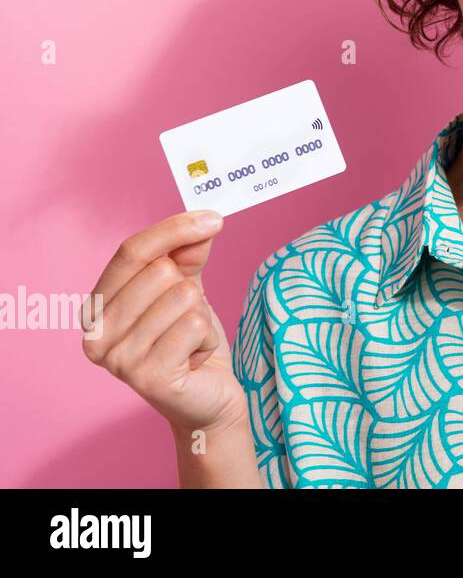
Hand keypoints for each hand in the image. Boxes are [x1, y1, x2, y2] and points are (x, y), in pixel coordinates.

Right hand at [82, 211, 247, 434]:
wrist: (208, 396)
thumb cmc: (189, 339)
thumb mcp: (187, 287)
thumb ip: (187, 253)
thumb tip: (204, 221)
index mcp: (96, 306)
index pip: (131, 251)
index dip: (173, 229)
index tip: (213, 218)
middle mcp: (96, 333)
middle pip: (159, 271)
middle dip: (190, 289)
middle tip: (186, 319)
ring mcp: (118, 359)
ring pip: (183, 296)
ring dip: (201, 317)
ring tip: (189, 341)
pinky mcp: (148, 377)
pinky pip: (196, 324)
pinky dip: (207, 337)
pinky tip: (194, 357)